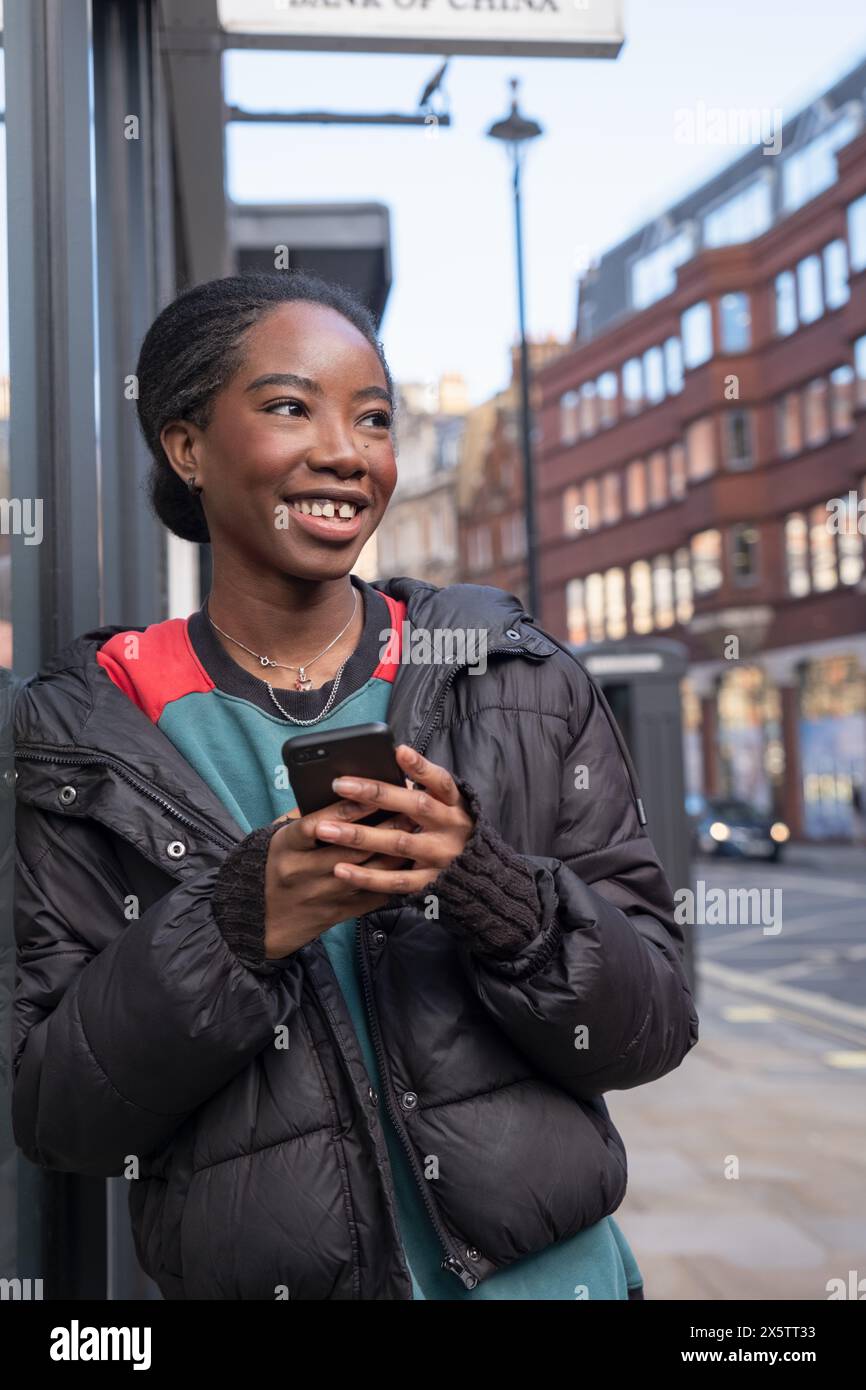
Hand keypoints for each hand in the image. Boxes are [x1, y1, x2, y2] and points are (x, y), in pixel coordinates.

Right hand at [263, 795, 417, 959]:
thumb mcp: (278, 837)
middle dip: (385, 827)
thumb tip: (343, 792)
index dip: (348, 810)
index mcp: (285, 847)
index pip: (318, 825)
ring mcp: (323, 895)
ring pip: (368, 872)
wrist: (261, 919)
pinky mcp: (339, 912)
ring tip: (415, 830)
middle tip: (409, 807)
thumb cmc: (275, 866)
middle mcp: (303, 872)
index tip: (373, 794)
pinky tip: (409, 862)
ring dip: (396, 851)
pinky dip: (393, 878)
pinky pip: (372, 896)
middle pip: (352, 848)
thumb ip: (305, 815)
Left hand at [315, 745, 474, 896]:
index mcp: (454, 804)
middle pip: (414, 807)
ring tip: (326, 830)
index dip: (421, 767)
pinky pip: (395, 881)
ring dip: (360, 837)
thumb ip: (423, 788)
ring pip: (398, 844)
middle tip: (338, 784)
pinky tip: (340, 869)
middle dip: (376, 794)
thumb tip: (389, 760)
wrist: (481, 876)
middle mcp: (450, 827)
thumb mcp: (447, 805)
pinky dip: (367, 877)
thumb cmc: (450, 829)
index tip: (398, 751)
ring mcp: (440, 856)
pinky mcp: (429, 883)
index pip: (440, 781)